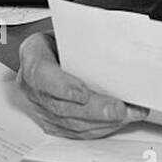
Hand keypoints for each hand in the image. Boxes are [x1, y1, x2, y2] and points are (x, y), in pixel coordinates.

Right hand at [16, 31, 148, 137]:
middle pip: (61, 105)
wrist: (52, 50)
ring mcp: (41, 108)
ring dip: (103, 122)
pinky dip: (101, 128)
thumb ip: (87, 37)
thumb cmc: (63, 38)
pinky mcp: (53, 123)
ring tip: (128, 114)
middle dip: (94, 110)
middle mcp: (33, 87)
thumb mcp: (70, 29)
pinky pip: (77, 131)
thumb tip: (118, 44)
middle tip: (118, 109)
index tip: (82, 93)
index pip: (41, 74)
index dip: (62, 87)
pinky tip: (119, 121)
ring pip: (71, 122)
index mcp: (34, 56)